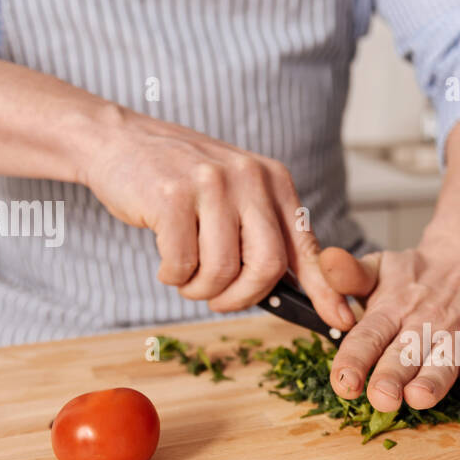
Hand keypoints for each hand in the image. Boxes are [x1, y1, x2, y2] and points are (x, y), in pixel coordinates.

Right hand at [78, 106, 353, 328]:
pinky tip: (165, 262)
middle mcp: (250, 178)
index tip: (340, 320)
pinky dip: (172, 276)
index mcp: (274, 181)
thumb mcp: (236, 192)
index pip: (306, 245)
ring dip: (200, 290)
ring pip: (223, 271)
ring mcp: (211, 184)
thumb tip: (301, 290)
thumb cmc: (179, 178)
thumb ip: (265, 231)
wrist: (118, 139)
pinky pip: (182, 264)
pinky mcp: (172, 197)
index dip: (324, 289)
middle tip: (218, 300)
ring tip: (186, 277)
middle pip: (268, 266)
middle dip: (242, 298)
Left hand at [320, 226, 459, 412]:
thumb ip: (350, 274)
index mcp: (392, 309)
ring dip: (432, 382)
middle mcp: (423, 325)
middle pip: (404, 355)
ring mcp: (457, 336)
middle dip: (392, 377)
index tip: (342, 382)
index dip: (354, 360)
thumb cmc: (417, 274)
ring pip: (443, 364)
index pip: (368, 336)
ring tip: (419, 397)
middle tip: (381, 397)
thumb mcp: (379, 266)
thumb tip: (326, 261)